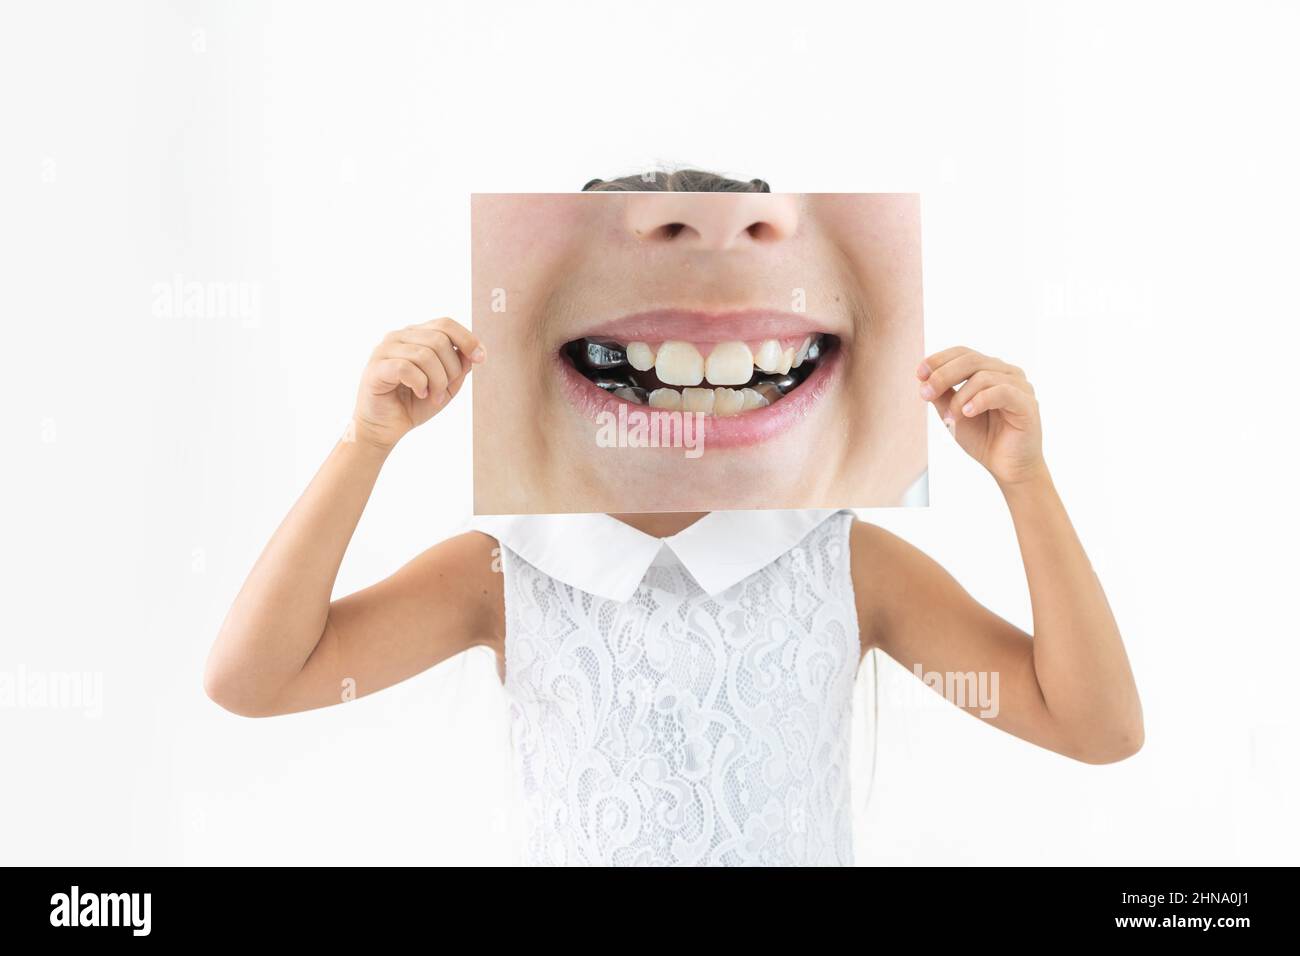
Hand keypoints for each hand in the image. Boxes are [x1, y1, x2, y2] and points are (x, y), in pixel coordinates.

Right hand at [352, 317, 484, 451]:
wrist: (384, 428)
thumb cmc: (414, 404)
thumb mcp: (446, 386)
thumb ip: (459, 368)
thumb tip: (471, 353)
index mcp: (416, 335)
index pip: (445, 324)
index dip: (467, 339)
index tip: (481, 359)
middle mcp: (399, 337)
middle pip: (439, 339)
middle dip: (451, 369)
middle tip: (444, 392)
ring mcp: (384, 350)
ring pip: (425, 354)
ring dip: (437, 381)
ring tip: (433, 396)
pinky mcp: (375, 368)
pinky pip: (407, 367)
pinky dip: (420, 384)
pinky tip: (420, 394)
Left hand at [917, 346, 1044, 485]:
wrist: (1007, 467)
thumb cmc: (983, 438)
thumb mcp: (953, 413)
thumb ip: (942, 395)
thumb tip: (924, 379)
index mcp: (990, 370)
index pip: (963, 353)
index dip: (939, 360)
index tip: (919, 373)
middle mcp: (1006, 373)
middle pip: (971, 360)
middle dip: (943, 375)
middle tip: (926, 393)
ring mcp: (1019, 386)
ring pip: (983, 376)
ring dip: (960, 397)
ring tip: (950, 417)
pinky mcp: (1027, 403)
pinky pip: (1002, 391)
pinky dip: (980, 400)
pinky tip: (968, 413)